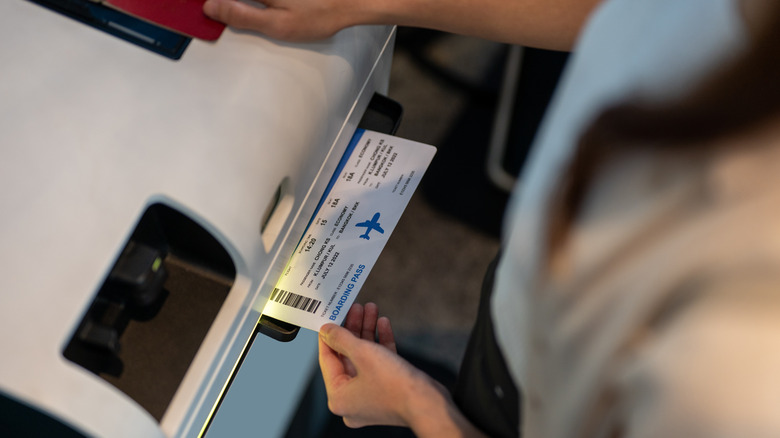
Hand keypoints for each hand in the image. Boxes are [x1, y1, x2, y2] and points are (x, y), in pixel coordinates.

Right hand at [202, 0, 367, 41]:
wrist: (349, 3)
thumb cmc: (319, 15)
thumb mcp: (276, 24)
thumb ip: (241, 15)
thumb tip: (211, 7)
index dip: (209, 3)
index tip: (198, 8)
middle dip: (221, 3)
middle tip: (209, 10)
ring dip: (234, 5)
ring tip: (223, 10)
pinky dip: (247, 5)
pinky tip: (241, 8)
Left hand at [318, 302, 423, 427]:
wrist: (428, 403)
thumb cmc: (394, 385)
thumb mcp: (362, 354)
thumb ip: (341, 339)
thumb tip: (326, 330)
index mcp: (339, 397)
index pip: (327, 359)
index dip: (329, 335)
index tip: (330, 317)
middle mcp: (352, 399)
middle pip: (347, 356)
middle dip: (354, 328)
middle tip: (356, 307)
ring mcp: (370, 395)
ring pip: (364, 357)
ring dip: (368, 331)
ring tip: (371, 308)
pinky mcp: (388, 391)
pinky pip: (379, 364)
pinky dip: (381, 344)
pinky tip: (384, 323)